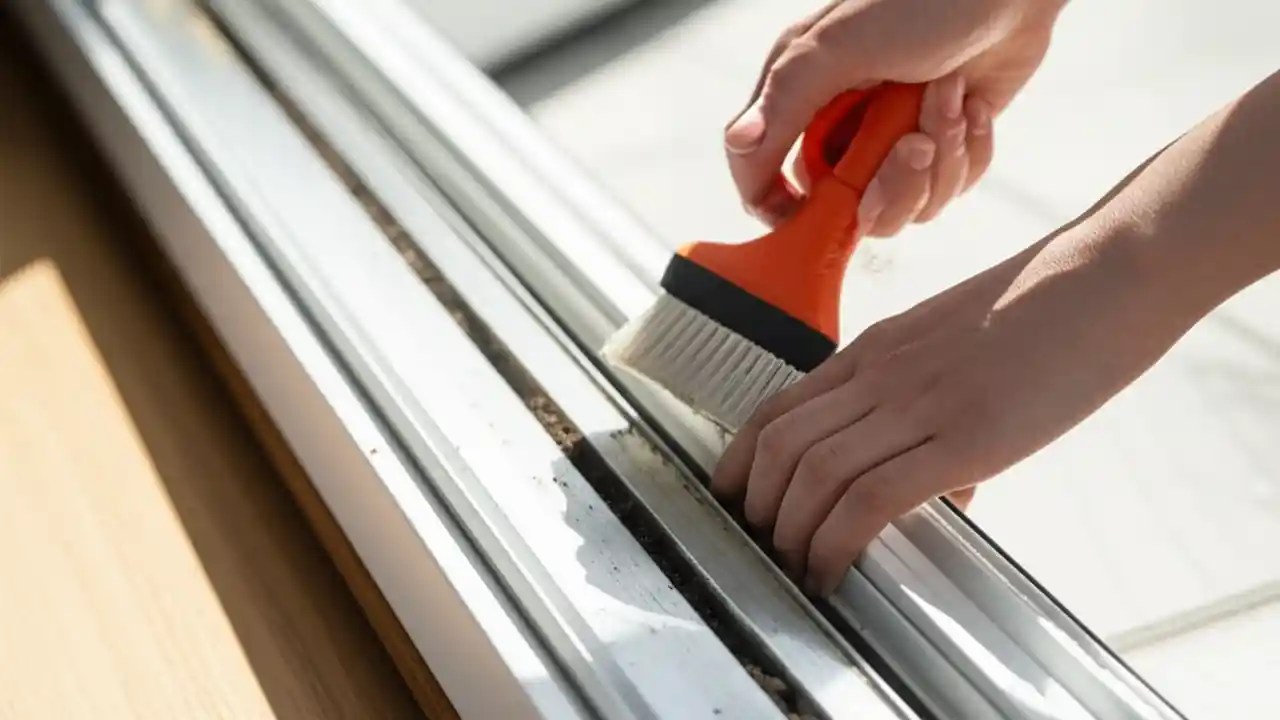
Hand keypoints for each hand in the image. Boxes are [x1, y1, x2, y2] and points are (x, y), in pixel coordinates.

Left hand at [710, 225, 1196, 595]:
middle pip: (781, 446)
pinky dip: (837, 544)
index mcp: (875, 350)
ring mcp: (918, 401)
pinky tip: (837, 573)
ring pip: (814, 473)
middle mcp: (880, 373)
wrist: (1111, 274)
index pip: (776, 409)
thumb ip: (928, 408)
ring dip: (792, 534)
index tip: (736, 504)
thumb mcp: (959, 350)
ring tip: (798, 571)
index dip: (740, 464)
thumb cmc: (1047, 310)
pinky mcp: (965, 436)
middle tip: (765, 551)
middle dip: (758, 509)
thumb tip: (938, 490)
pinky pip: (871, 497)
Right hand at [725, 0, 1065, 234]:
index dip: (784, 208)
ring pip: (904, 206)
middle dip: (892, 184)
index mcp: (801, 98)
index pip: (765, 177)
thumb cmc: (922, 3)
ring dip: (939, 162)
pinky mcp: (941, 144)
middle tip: (915, 141)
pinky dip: (968, 152)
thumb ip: (783, 101)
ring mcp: (892, 139)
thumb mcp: (838, 48)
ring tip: (951, 104)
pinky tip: (973, 105)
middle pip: (847, 209)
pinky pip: (948, 188)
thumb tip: (738, 144)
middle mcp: (842, 126)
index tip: (816, 215)